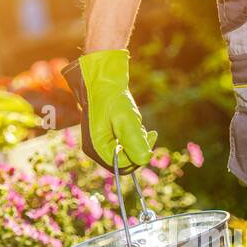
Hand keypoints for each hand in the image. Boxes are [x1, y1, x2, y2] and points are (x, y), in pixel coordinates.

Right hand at [61, 49, 156, 172]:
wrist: (102, 80)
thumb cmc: (112, 98)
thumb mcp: (126, 119)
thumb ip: (135, 141)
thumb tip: (145, 160)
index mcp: (97, 148)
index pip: (124, 165)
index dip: (140, 155)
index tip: (152, 135)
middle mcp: (95, 150)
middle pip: (124, 162)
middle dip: (138, 148)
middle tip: (147, 131)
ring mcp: (98, 144)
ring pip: (124, 153)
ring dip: (135, 141)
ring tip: (137, 123)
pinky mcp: (104, 138)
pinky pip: (122, 146)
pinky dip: (130, 137)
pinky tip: (132, 123)